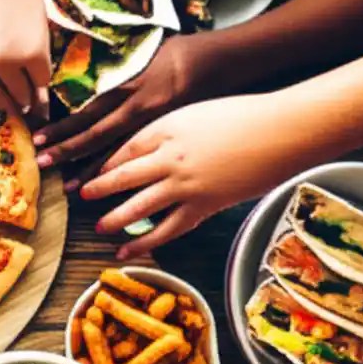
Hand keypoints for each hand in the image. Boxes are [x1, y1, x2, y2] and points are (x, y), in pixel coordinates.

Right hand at [0, 0, 51, 118]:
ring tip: (6, 103)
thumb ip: (38, 54)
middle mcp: (3, 62)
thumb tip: (37, 87)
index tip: (40, 106)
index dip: (40, 94)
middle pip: (16, 95)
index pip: (40, 86)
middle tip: (25, 112)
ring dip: (0, 98)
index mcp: (33, 55)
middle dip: (22, 103)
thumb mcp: (39, 21)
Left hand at [34, 35, 213, 179]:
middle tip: (43, 165)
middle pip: (98, 136)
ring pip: (121, 158)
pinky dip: (133, 185)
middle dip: (68, 152)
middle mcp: (144, 110)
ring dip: (93, 174)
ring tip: (71, 189)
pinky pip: (151, 172)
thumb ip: (121, 66)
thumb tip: (95, 69)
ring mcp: (163, 132)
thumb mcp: (148, 51)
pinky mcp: (180, 144)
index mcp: (134, 87)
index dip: (64, 128)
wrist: (230, 62)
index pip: (90, 112)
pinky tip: (120, 202)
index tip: (40, 138)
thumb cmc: (188, 53)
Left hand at [81, 95, 308, 258]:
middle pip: (123, 176)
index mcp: (165, 128)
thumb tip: (153, 144)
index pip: (124, 148)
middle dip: (99, 188)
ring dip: (116, 218)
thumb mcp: (197, 112)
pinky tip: (128, 251)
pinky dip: (145, 242)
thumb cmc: (245, 115)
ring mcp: (185, 184)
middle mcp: (168, 157)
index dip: (105, 162)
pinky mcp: (203, 206)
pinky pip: (167, 228)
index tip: (91, 171)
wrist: (282, 130)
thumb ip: (171, 130)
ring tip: (100, 227)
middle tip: (80, 197)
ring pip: (139, 206)